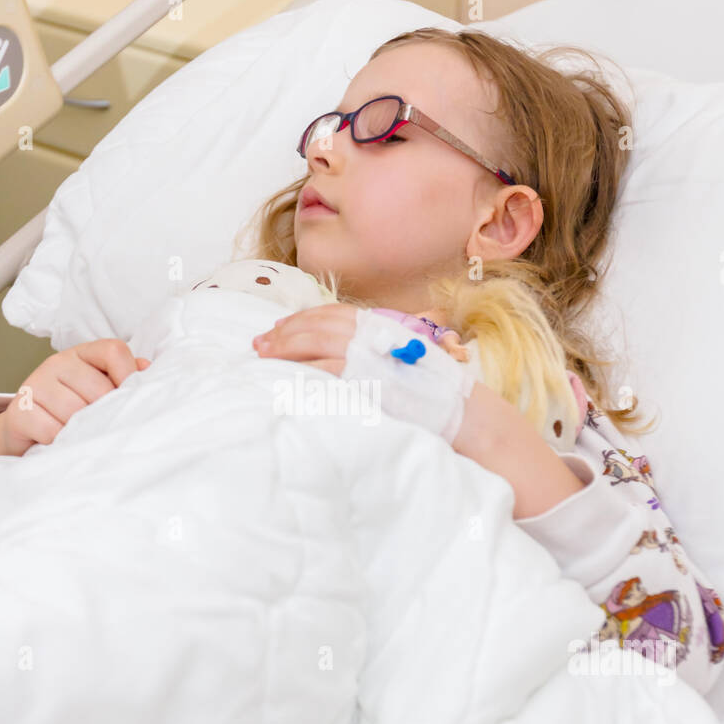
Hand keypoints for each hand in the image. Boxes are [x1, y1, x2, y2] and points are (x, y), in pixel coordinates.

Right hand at [0, 339, 150, 456]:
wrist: (25, 429)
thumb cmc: (71, 408)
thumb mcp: (98, 388)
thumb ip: (123, 377)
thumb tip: (147, 369)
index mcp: (82, 353)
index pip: (114, 351)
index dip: (128, 376)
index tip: (129, 399)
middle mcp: (58, 362)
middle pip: (99, 388)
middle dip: (104, 413)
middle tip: (101, 425)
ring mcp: (36, 383)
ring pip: (75, 412)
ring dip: (82, 430)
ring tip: (80, 434)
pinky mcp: (19, 410)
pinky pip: (52, 430)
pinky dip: (60, 441)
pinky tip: (60, 441)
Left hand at [255, 304, 477, 443]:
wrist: (464, 410)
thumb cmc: (437, 391)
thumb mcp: (406, 357)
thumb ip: (377, 350)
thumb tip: (346, 355)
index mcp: (383, 325)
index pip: (333, 313)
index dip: (302, 318)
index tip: (280, 327)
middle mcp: (376, 334)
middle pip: (318, 324)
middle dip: (285, 332)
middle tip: (259, 342)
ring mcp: (373, 355)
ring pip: (316, 342)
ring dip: (286, 347)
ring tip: (263, 354)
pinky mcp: (370, 379)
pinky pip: (328, 369)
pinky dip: (305, 369)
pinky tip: (288, 374)